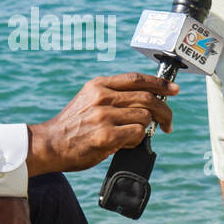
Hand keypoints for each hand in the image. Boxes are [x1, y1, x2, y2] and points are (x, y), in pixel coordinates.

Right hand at [26, 72, 178, 175]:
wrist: (49, 144)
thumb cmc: (72, 126)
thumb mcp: (88, 100)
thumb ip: (113, 96)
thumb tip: (145, 103)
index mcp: (99, 85)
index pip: (137, 79)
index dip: (160, 83)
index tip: (174, 89)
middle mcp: (103, 97)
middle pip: (148, 98)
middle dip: (164, 110)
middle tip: (168, 123)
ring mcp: (104, 116)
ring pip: (144, 117)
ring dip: (145, 129)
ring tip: (132, 137)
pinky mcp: (106, 136)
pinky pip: (137, 134)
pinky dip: (137, 140)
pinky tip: (125, 144)